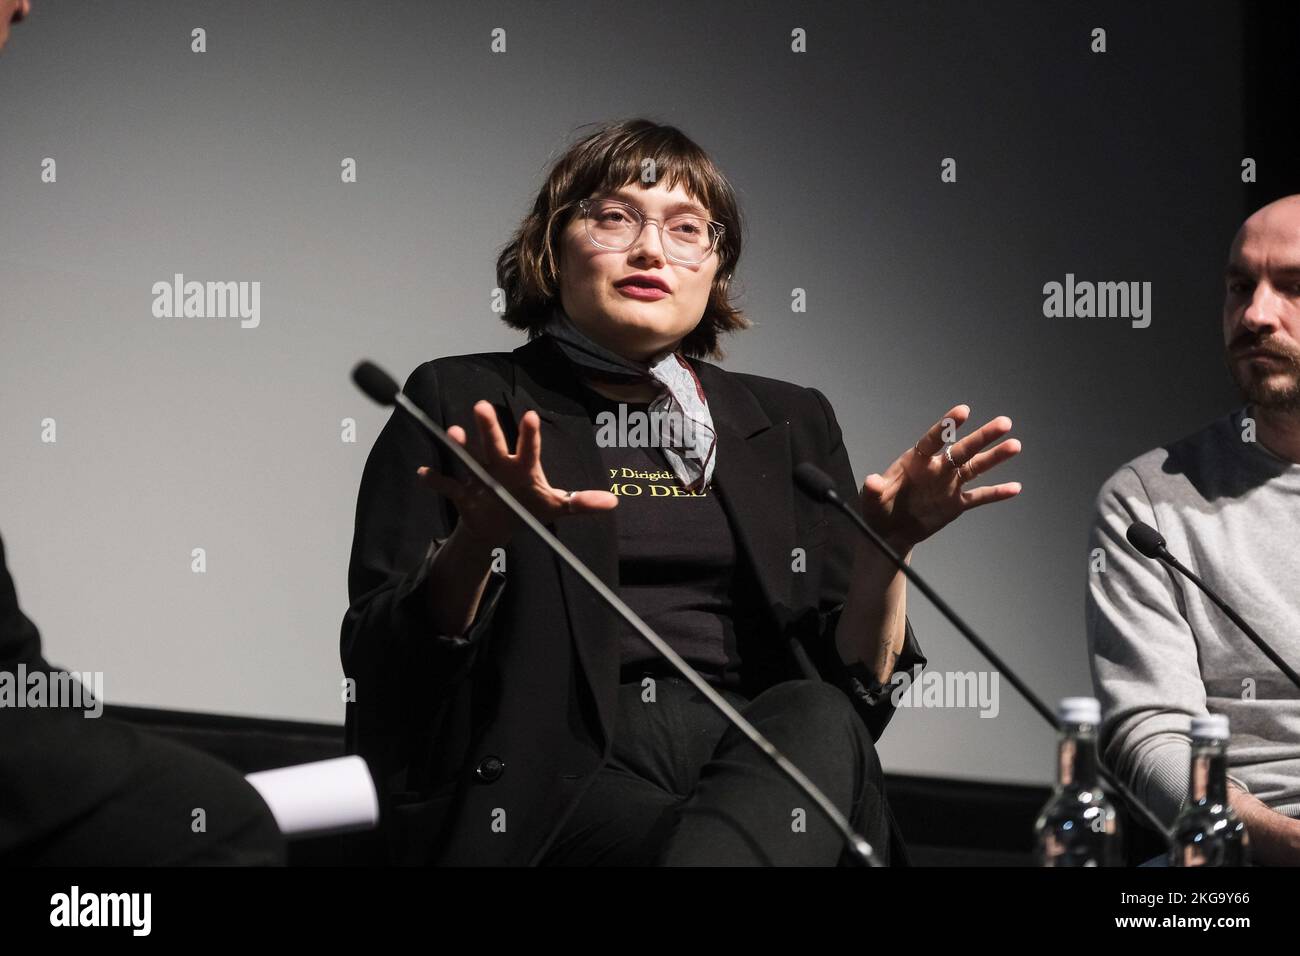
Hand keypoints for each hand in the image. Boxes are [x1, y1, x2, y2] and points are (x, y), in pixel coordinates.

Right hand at [416, 400, 617, 547]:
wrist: (497, 525)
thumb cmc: (528, 507)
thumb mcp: (555, 506)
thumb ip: (580, 502)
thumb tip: (612, 502)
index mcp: (523, 468)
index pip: (528, 448)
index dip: (529, 435)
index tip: (529, 417)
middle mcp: (499, 465)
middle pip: (494, 444)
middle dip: (489, 428)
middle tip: (482, 406)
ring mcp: (478, 477)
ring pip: (469, 457)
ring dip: (460, 446)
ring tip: (453, 432)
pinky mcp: (462, 493)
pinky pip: (446, 485)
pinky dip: (435, 480)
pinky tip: (423, 473)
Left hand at [859, 404, 1021, 551]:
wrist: (889, 532)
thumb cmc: (877, 509)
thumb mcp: (871, 500)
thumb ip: (874, 489)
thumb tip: (872, 481)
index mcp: (916, 461)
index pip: (934, 440)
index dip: (948, 426)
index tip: (963, 411)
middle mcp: (937, 468)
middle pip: (963, 449)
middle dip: (983, 437)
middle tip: (1004, 423)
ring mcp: (949, 484)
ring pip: (975, 467)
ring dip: (995, 458)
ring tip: (1015, 445)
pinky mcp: (956, 504)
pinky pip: (979, 497)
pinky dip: (996, 493)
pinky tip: (1015, 488)